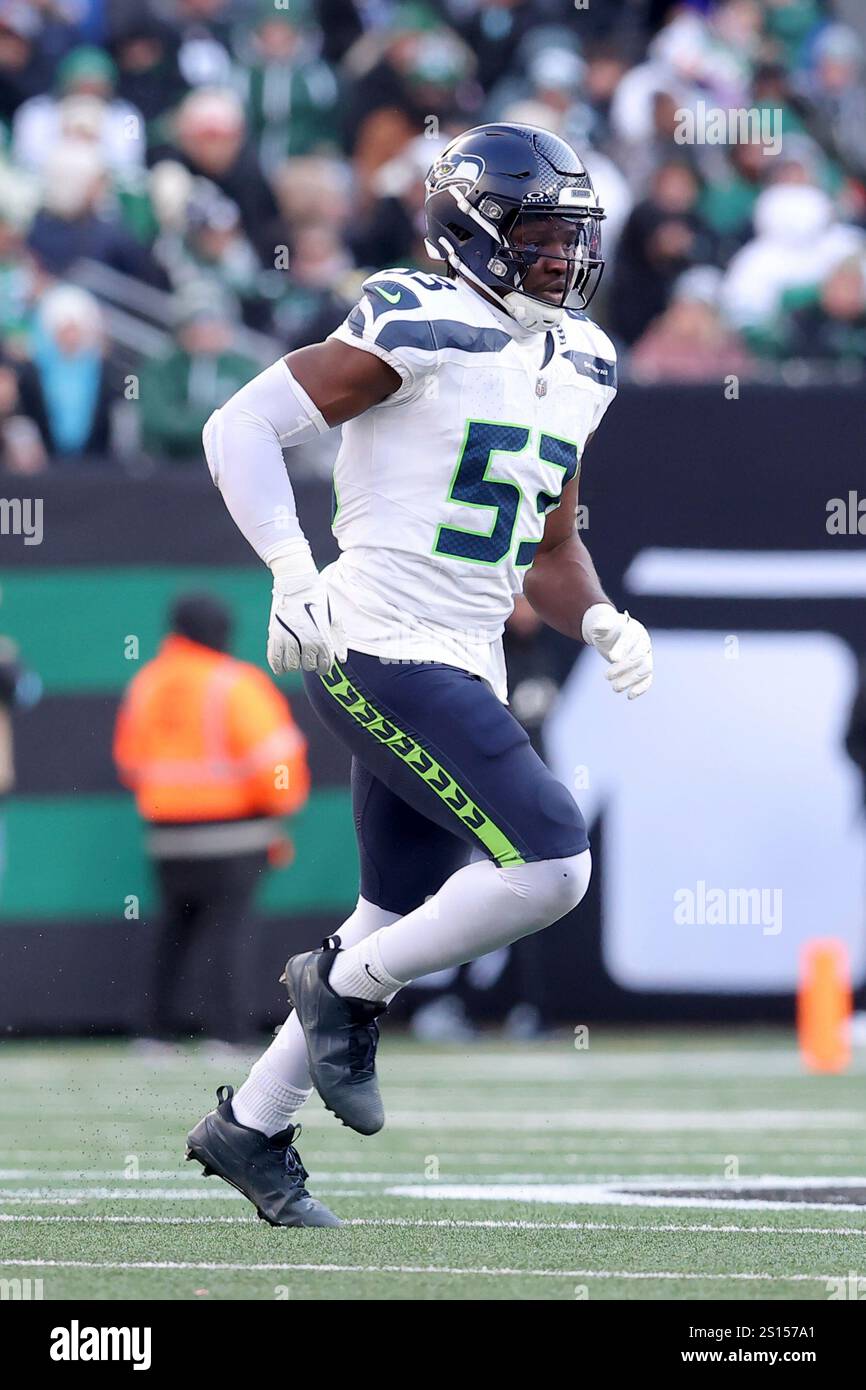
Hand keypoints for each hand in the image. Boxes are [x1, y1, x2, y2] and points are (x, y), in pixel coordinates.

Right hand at [267, 547, 346, 674]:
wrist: (297, 583)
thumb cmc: (318, 599)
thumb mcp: (334, 617)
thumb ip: (339, 639)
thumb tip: (341, 659)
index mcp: (323, 639)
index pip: (324, 665)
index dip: (323, 667)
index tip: (321, 666)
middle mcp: (307, 642)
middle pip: (308, 665)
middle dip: (309, 662)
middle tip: (307, 654)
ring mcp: (290, 639)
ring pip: (291, 666)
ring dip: (294, 664)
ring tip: (295, 656)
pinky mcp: (275, 635)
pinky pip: (274, 660)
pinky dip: (278, 666)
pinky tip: (281, 665)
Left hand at [581, 603, 652, 699]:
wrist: (610, 635)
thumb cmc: (605, 630)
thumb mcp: (600, 625)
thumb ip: (601, 626)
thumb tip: (599, 627)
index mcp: (634, 629)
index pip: (631, 638)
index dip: (623, 648)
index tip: (612, 658)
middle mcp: (644, 643)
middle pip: (639, 655)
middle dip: (623, 667)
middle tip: (606, 676)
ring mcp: (646, 656)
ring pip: (645, 669)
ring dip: (631, 679)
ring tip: (614, 688)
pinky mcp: (644, 668)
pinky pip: (648, 679)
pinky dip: (641, 688)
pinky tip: (630, 696)